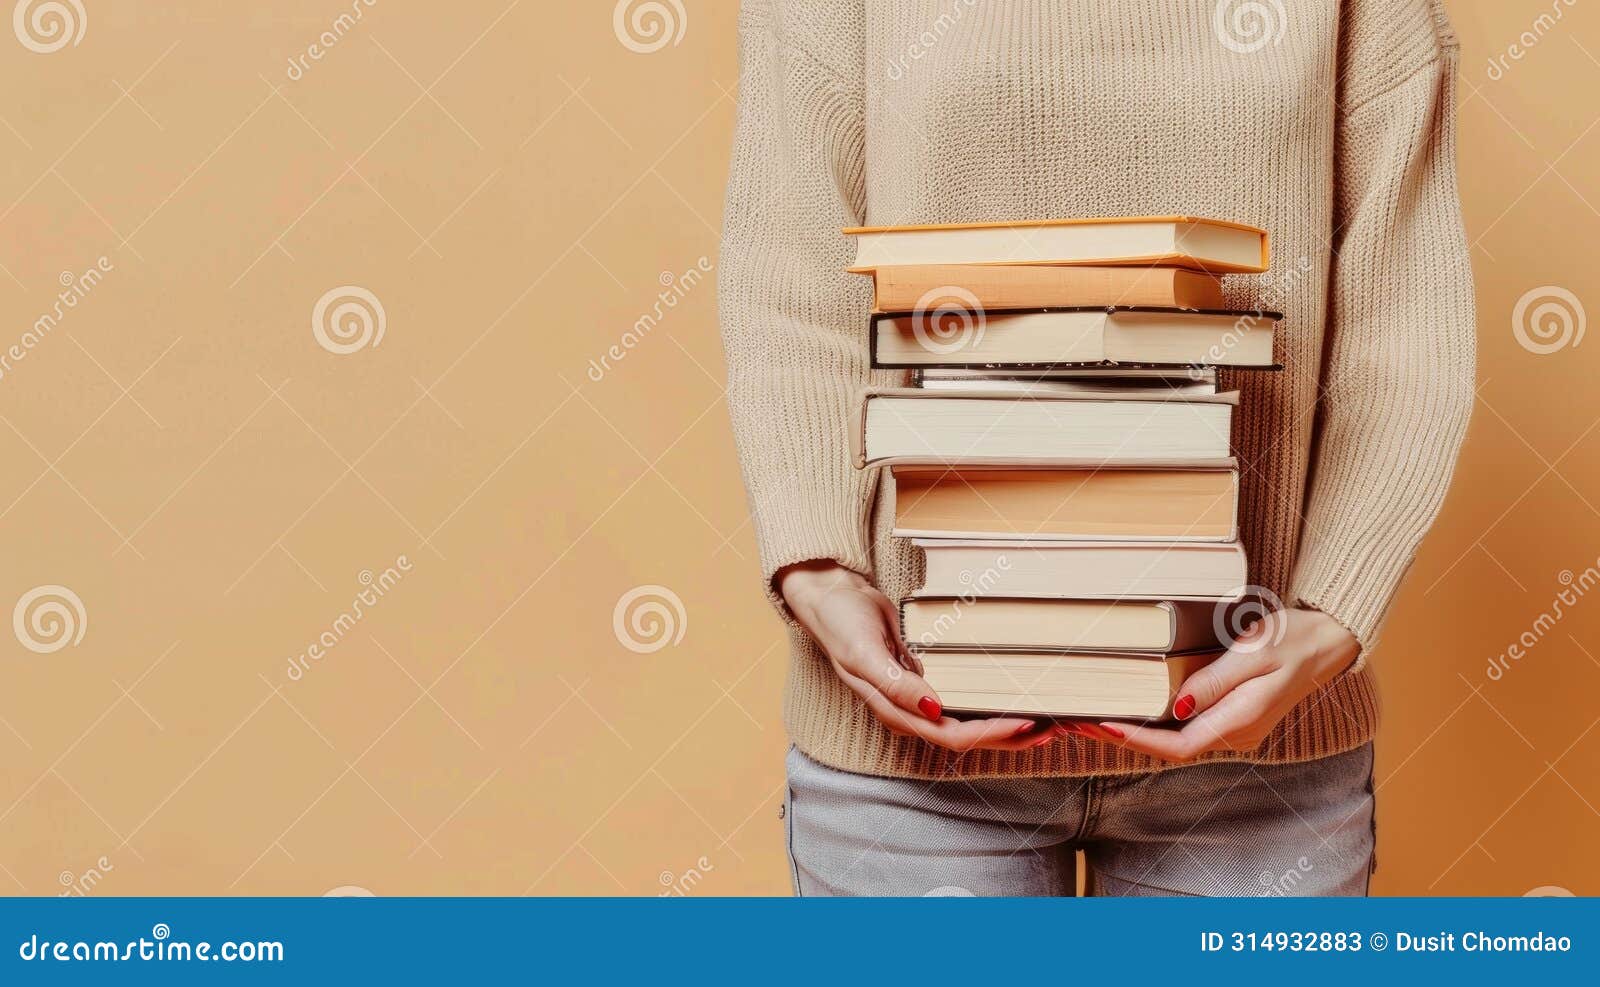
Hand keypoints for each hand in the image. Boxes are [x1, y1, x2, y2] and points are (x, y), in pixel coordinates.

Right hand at [778, 561, 1059, 752]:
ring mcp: (918, 697)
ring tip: (1044, 719)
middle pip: (967, 737)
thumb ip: (896, 685)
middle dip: (1009, 735)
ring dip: (1003, 724)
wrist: (831, 596)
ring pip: (967, 722)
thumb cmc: (841, 623)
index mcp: (896, 712)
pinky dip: (988, 703)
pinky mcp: (924, 680)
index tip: (1026, 723)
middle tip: (1052, 726)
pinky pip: (961, 699)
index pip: (952, 736)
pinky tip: (1011, 698)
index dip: (990, 734)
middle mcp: (910, 711)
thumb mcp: (864, 653)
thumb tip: (933, 709)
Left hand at [1100, 607, 1359, 762]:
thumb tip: (1178, 705)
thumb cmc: (1293, 639)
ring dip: (1134, 730)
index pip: (1180, 747)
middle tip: (1079, 720)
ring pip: (1174, 739)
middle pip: (1171, 748)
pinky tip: (1127, 706)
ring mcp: (1232, 727)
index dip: (1140, 740)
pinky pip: (1183, 726)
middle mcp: (1235, 733)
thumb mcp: (1255, 651)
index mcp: (1242, 721)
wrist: (1327, 641)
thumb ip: (1216, 679)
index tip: (1104, 725)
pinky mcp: (1228, 715)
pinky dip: (1152, 720)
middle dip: (1125, 737)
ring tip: (1091, 715)